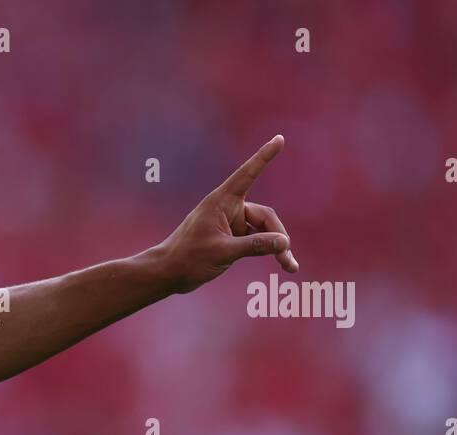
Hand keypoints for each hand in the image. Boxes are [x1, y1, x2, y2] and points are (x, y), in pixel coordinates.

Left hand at [153, 134, 298, 294]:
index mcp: (221, 201)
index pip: (247, 174)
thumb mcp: (222, 252)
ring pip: (264, 231)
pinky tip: (286, 265)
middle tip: (286, 258)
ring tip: (289, 266)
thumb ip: (255, 246)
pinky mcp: (233, 239)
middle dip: (277, 236)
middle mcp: (229, 209)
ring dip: (277, 247)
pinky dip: (269, 251)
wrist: (167, 274)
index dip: (264, 157)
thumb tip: (284, 242)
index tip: (279, 138)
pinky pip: (257, 241)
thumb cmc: (188, 258)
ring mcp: (232, 224)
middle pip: (265, 217)